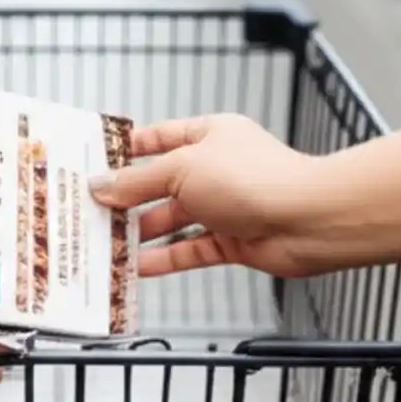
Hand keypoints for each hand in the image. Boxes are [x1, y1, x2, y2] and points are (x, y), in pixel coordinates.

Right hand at [89, 114, 322, 277]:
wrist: (308, 220)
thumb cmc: (254, 178)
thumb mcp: (182, 170)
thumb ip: (138, 182)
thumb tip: (101, 187)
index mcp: (208, 135)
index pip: (160, 138)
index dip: (128, 150)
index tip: (96, 162)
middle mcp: (215, 168)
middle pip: (162, 183)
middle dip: (128, 197)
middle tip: (92, 210)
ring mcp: (224, 206)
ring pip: (174, 219)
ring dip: (142, 232)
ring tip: (107, 242)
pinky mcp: (231, 241)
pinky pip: (189, 249)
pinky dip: (164, 258)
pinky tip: (137, 266)